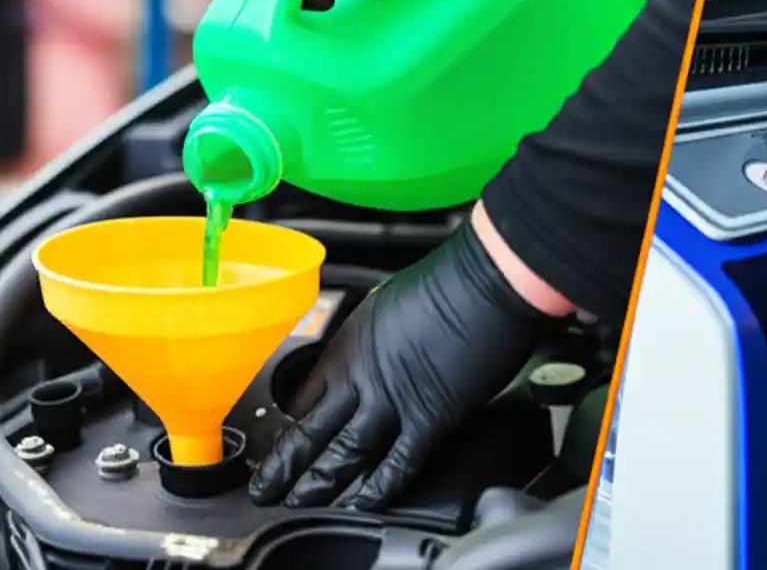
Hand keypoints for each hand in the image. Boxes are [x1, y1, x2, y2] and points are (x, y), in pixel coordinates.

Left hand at [249, 218, 543, 509]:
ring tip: (299, 502)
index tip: (283, 440)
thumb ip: (377, 338)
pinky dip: (379, 490)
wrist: (483, 282)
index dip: (290, 423)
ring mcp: (393, 402)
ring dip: (318, 484)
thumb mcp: (388, 303)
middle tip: (263, 489)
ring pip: (343, 455)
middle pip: (310, 432)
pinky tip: (364, 504)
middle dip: (283, 466)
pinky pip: (397, 464)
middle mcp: (362, 377)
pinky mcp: (429, 419)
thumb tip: (382, 352)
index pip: (305, 396)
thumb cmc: (447, 281)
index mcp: (349, 346)